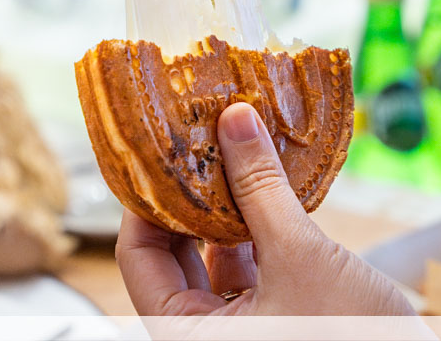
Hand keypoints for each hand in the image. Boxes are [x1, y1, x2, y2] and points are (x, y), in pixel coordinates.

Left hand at [114, 102, 417, 318]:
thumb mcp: (300, 255)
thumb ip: (261, 188)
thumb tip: (234, 121)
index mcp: (189, 336)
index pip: (140, 258)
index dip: (146, 200)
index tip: (162, 150)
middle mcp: (207, 335)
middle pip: (174, 255)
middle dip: (189, 196)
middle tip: (200, 140)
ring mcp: (243, 330)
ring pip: (215, 259)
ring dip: (226, 207)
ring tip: (236, 152)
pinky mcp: (277, 320)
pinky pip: (251, 268)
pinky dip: (257, 228)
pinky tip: (270, 187)